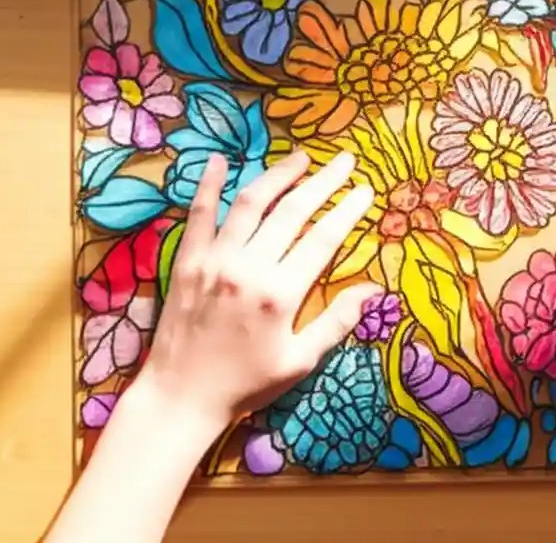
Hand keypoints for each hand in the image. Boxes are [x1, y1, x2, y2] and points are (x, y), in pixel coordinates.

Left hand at [135, 150, 379, 432]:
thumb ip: (337, 321)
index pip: (323, 239)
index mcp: (280, 294)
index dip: (347, 210)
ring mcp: (214, 260)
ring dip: (278, 175)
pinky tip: (220, 160)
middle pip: (292, 212)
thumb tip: (374, 290)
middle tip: (345, 160)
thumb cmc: (246, 384)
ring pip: (250, 203)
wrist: (180, 397)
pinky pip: (199, 214)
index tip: (365, 190)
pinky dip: (209, 185)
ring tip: (301, 158)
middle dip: (323, 182)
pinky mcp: (187, 261)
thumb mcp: (300, 360)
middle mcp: (248, 268)